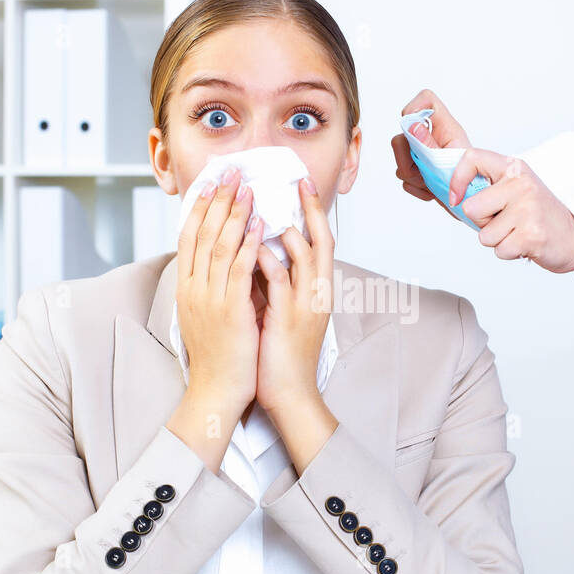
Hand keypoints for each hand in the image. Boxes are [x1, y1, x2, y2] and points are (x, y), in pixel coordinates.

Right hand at [173, 164, 262, 423]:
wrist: (216, 391)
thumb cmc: (217, 357)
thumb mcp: (206, 315)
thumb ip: (211, 286)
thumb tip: (222, 261)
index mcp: (186, 288)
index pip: (189, 237)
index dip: (200, 207)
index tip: (211, 183)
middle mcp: (193, 288)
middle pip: (202, 233)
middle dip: (217, 200)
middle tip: (230, 172)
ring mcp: (209, 297)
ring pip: (220, 244)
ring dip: (235, 213)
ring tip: (247, 188)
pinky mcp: (229, 309)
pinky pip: (239, 268)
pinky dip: (249, 243)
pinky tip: (260, 224)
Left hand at [254, 176, 333, 419]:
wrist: (290, 394)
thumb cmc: (282, 356)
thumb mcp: (285, 312)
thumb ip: (280, 284)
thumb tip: (262, 255)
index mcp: (318, 290)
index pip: (321, 242)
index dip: (313, 213)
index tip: (302, 187)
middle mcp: (318, 292)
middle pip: (322, 238)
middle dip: (309, 207)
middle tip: (297, 179)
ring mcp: (306, 303)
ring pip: (304, 253)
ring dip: (286, 225)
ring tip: (268, 202)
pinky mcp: (289, 316)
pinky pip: (280, 278)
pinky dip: (267, 257)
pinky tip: (252, 242)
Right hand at [390, 88, 468, 223]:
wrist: (476, 204)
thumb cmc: (475, 182)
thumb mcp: (453, 162)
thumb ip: (430, 144)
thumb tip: (412, 124)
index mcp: (445, 128)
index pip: (426, 100)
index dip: (414, 108)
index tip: (412, 129)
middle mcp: (432, 138)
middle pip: (403, 132)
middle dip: (406, 156)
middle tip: (422, 171)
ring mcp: (424, 154)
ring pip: (400, 158)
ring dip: (414, 176)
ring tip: (433, 184)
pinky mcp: (419, 171)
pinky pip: (404, 177)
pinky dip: (416, 189)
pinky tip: (431, 191)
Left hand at [448, 148, 573, 271]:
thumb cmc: (541, 215)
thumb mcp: (517, 189)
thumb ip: (489, 188)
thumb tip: (454, 196)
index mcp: (515, 169)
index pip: (472, 158)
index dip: (457, 179)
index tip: (455, 197)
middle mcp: (521, 184)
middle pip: (471, 208)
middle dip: (482, 222)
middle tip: (506, 221)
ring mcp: (527, 209)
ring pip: (484, 235)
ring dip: (498, 240)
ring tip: (518, 232)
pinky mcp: (530, 235)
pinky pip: (499, 250)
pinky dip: (509, 252)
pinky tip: (525, 243)